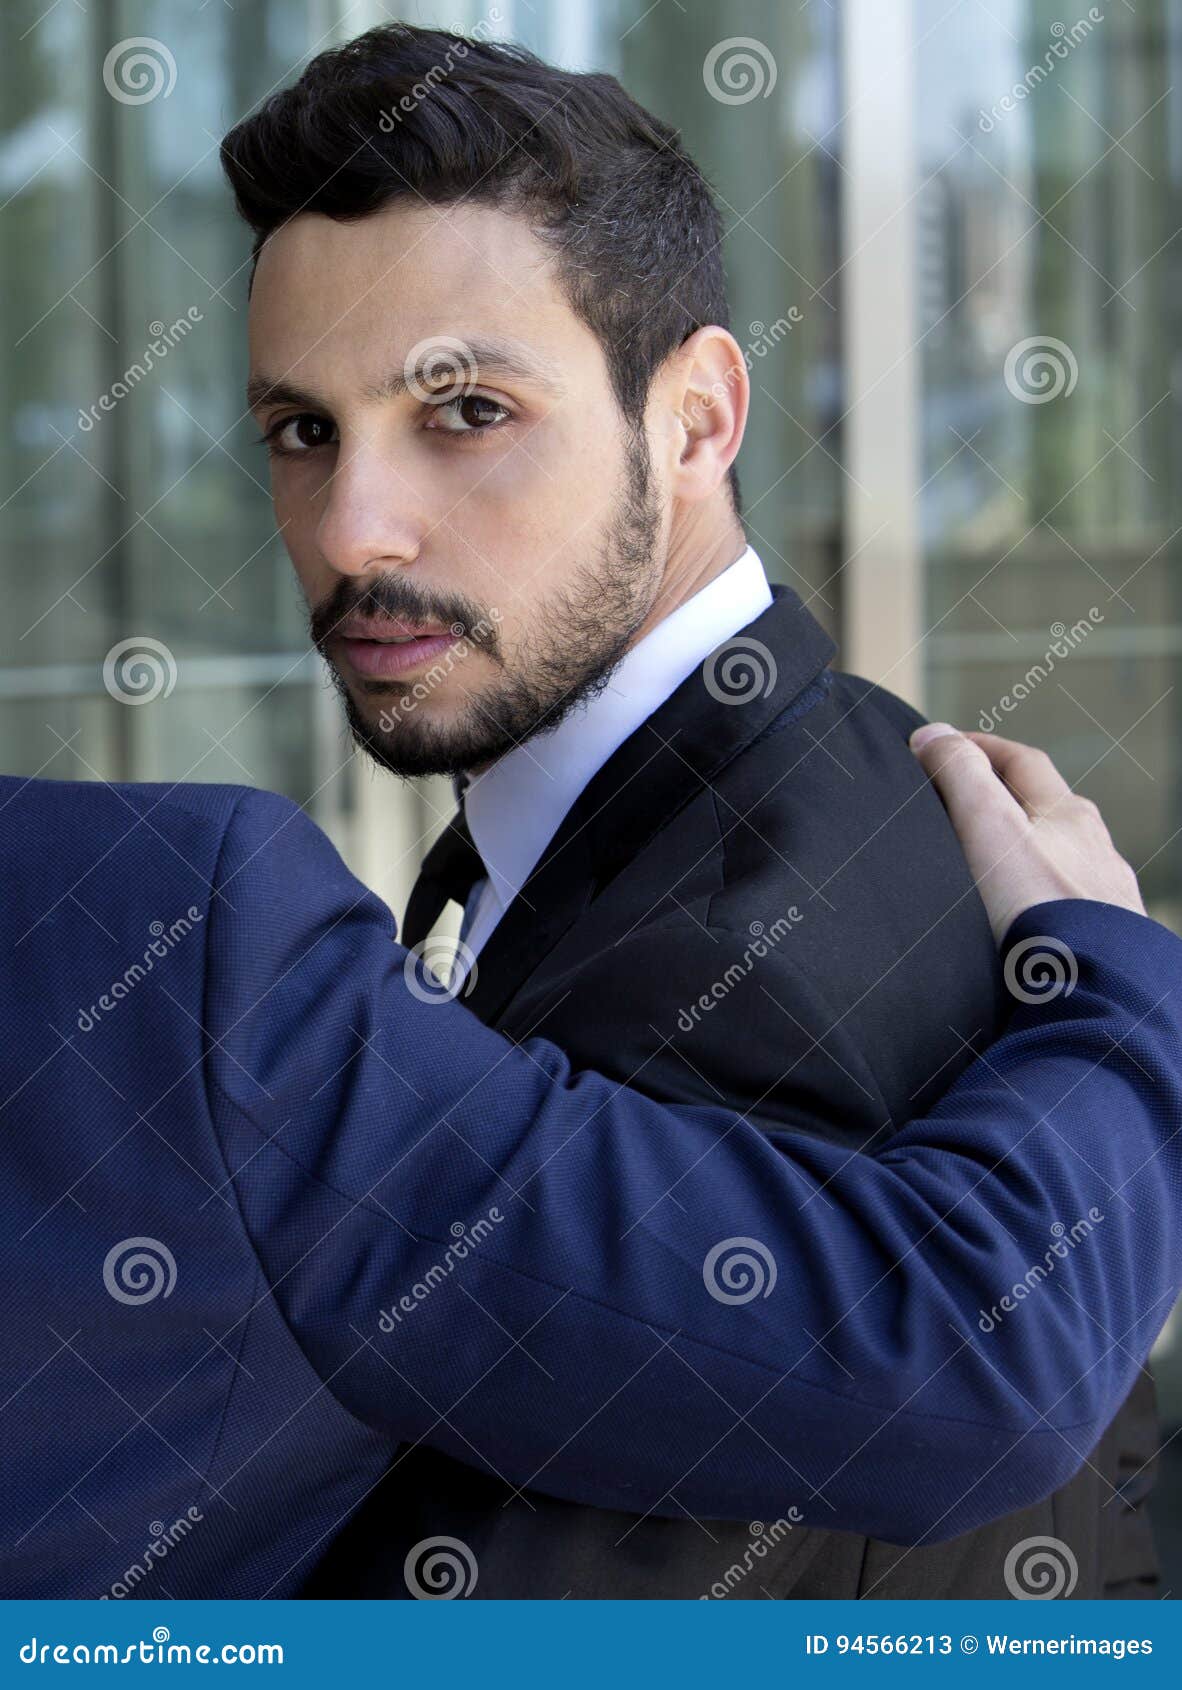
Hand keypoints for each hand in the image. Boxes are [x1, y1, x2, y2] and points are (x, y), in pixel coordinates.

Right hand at [909, 723, 1145, 944]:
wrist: (1093, 990)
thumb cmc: (1041, 911)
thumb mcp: (987, 827)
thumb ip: (959, 775)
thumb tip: (933, 734)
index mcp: (1069, 815)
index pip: (1022, 760)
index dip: (978, 747)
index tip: (942, 749)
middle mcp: (1096, 851)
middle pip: (1049, 809)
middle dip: (1005, 799)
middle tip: (960, 805)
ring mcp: (1105, 898)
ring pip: (1063, 861)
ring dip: (1027, 854)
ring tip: (990, 868)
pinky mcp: (1105, 941)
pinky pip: (1071, 907)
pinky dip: (1043, 900)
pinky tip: (1025, 922)